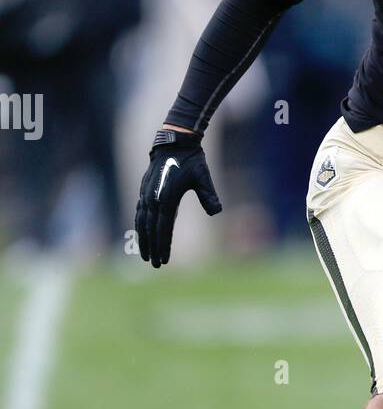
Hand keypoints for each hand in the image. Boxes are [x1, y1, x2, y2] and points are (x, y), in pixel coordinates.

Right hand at [135, 129, 221, 267]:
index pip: (163, 228)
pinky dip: (139, 227)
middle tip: (156, 265)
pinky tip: (141, 236)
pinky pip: (139, 213)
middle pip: (150, 229)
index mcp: (167, 197)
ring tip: (145, 256)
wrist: (174, 143)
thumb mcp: (203, 177)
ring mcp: (146, 194)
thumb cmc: (192, 161)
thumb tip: (217, 212)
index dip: (163, 245)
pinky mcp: (144, 191)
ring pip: (141, 222)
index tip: (164, 260)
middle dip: (152, 248)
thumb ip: (209, 195)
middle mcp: (153, 198)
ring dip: (142, 240)